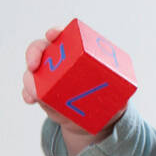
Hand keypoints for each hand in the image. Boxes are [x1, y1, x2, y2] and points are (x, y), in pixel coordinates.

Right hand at [22, 26, 124, 152]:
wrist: (94, 123)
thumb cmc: (107, 103)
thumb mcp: (117, 96)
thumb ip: (122, 91)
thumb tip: (127, 91)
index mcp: (78, 53)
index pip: (65, 36)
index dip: (56, 33)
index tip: (53, 35)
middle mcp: (60, 60)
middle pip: (42, 48)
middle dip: (34, 52)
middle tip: (34, 65)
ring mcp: (49, 76)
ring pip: (33, 70)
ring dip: (30, 78)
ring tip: (34, 92)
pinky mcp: (43, 93)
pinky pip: (30, 90)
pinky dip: (27, 93)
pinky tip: (30, 100)